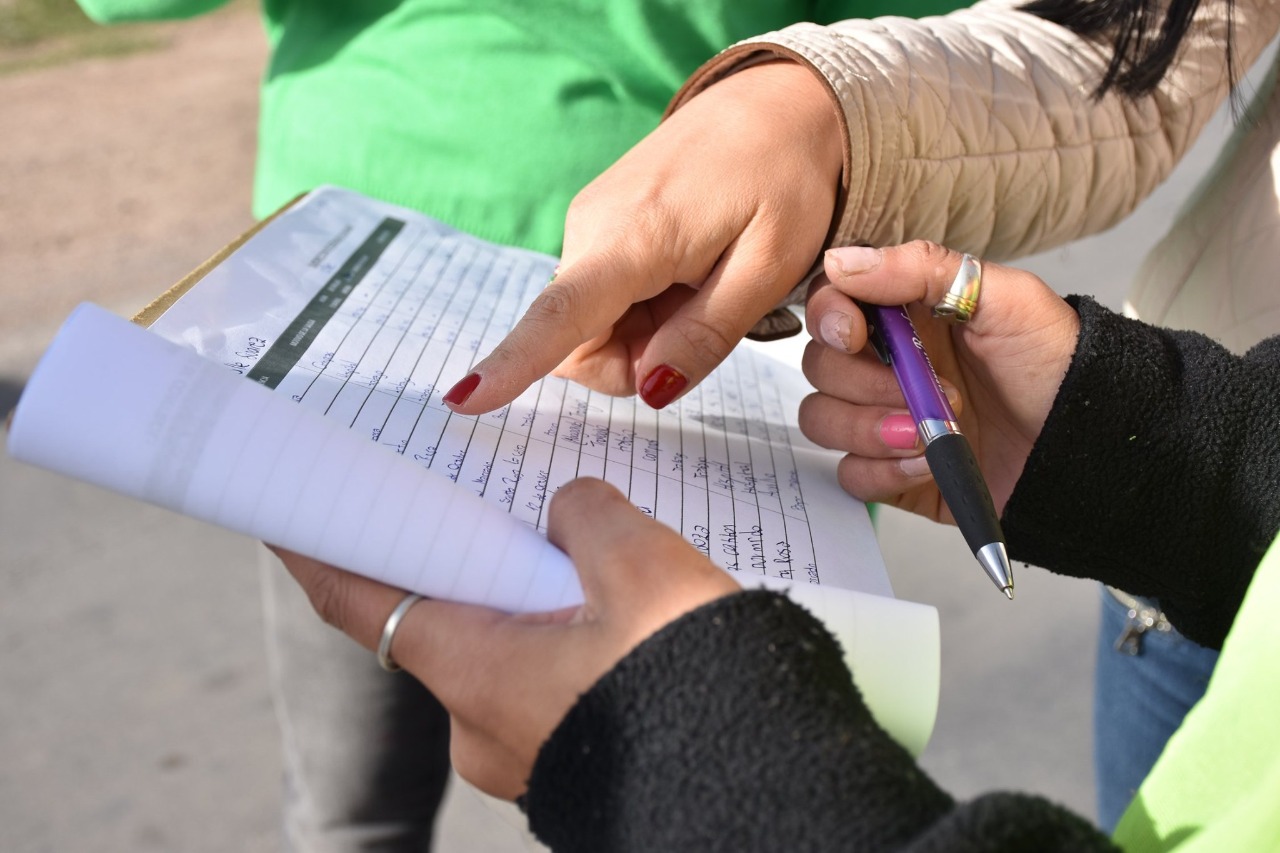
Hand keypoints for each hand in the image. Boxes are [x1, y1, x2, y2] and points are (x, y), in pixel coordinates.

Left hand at [271, 478, 739, 800]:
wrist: (769, 794)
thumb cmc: (694, 684)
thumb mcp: (639, 567)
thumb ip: (587, 517)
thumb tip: (570, 515)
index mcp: (474, 670)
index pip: (362, 601)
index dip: (321, 552)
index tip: (288, 513)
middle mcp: (481, 724)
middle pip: (451, 620)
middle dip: (476, 564)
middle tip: (507, 509)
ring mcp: (526, 752)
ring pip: (511, 653)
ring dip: (536, 606)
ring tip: (597, 561)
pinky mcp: (573, 762)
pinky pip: (553, 685)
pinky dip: (571, 644)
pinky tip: (628, 619)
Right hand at [443, 60, 843, 413]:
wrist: (778, 100)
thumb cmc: (785, 176)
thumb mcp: (769, 264)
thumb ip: (707, 333)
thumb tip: (651, 390)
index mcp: (634, 236)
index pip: (560, 315)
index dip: (512, 365)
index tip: (464, 400)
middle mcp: (594, 228)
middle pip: (579, 342)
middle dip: (635, 361)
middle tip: (706, 324)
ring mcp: (592, 224)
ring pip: (593, 324)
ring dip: (645, 334)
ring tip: (705, 289)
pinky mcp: (601, 224)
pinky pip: (604, 296)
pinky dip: (645, 308)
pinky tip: (689, 276)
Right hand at [799, 241, 1079, 522]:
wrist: (1088, 450)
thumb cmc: (1058, 367)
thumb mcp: (1005, 300)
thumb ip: (923, 268)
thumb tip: (843, 261)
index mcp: (908, 314)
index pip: (833, 303)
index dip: (830, 317)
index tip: (855, 335)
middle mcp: (889, 364)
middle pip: (820, 366)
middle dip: (864, 383)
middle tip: (921, 391)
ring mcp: (887, 419)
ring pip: (822, 421)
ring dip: (867, 428)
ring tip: (923, 433)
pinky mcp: (893, 471)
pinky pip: (849, 474)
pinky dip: (882, 470)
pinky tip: (927, 463)